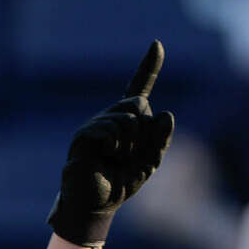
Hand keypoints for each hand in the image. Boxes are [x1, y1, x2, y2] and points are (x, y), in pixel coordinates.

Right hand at [48, 41, 175, 247]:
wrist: (98, 205)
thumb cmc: (122, 183)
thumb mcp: (151, 161)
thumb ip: (162, 139)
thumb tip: (166, 113)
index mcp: (127, 120)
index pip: (139, 88)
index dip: (149, 66)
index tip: (157, 44)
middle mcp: (109, 117)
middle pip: (137, 103)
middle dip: (143, 130)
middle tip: (131, 154)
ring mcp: (94, 125)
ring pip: (127, 117)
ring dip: (131, 142)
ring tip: (118, 159)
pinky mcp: (83, 137)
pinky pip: (109, 129)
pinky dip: (116, 144)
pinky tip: (109, 156)